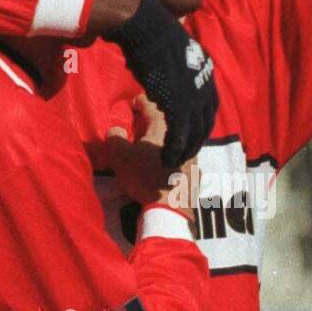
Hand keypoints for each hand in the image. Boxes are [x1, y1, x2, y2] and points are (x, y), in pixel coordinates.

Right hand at [103, 0, 217, 166]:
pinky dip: (174, 146)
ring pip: (194, 130)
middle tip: (184, 155)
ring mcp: (193, 92)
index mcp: (205, 70)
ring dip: (185, 149)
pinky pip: (180, 131)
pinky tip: (167, 156)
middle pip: (205, 121)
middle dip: (195, 140)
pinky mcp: (178, 100)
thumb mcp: (171, 53)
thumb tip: (167, 75)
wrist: (143, 25)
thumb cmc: (150, 35)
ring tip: (174, 162)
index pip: (209, 105)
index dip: (200, 123)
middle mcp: (204, 82)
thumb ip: (175, 69)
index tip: (190, 135)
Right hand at [106, 97, 198, 225]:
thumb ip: (115, 138)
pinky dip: (174, 161)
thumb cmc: (145, 177)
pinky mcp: (196, 174)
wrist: (171, 208)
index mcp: (164, 126)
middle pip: (166, 123)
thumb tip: (115, 130)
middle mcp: (183, 136)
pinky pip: (184, 161)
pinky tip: (167, 169)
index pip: (150, 104)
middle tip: (139, 129)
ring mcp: (193, 155)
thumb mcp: (121, 156)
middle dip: (152, 124)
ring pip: (177, 142)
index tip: (131, 105)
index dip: (138, 102)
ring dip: (165, 143)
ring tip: (153, 150)